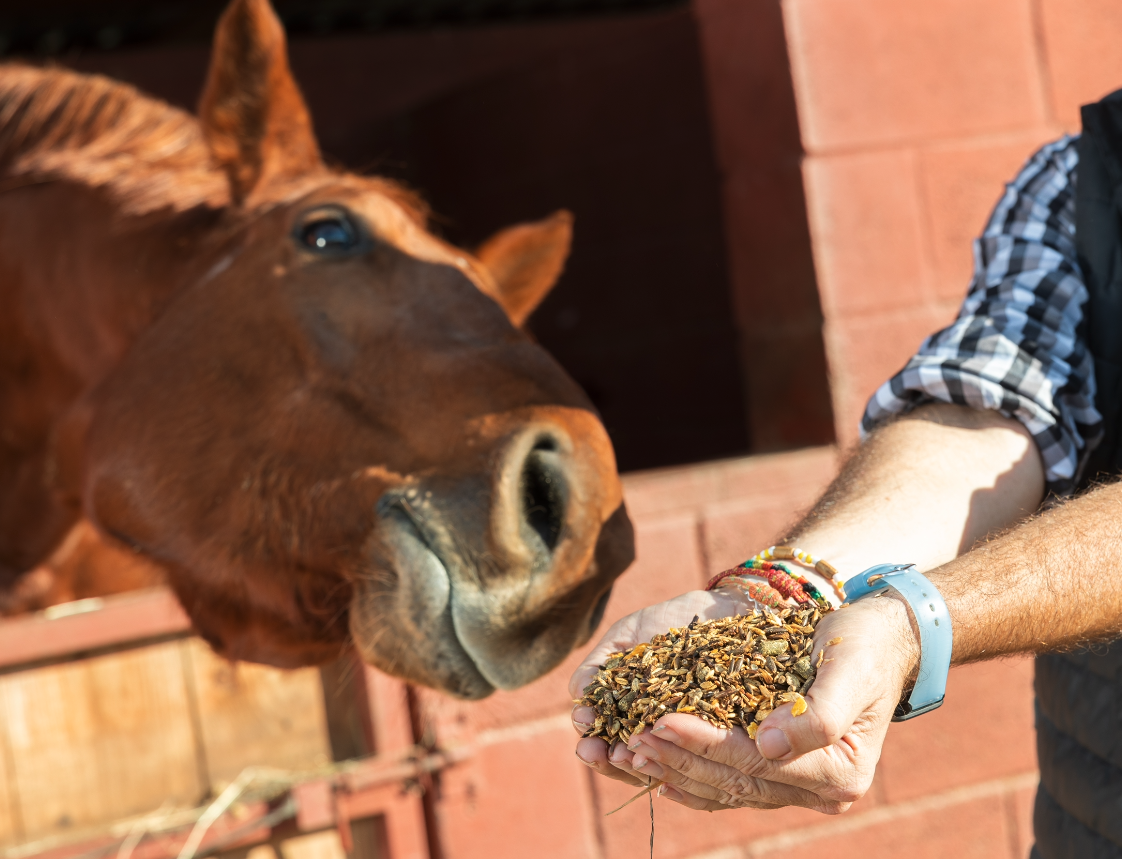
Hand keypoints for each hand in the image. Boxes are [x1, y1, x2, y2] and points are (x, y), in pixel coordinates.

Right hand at [569, 589, 750, 787]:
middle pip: (627, 760)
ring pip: (659, 762)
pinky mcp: (716, 728)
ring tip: (628, 752)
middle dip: (608, 760)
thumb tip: (577, 698)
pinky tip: (664, 743)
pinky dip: (679, 749)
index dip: (592, 746)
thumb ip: (597, 666)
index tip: (586, 736)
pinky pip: (697, 747)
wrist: (716, 607)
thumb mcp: (624, 638)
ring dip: (639, 763)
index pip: (604, 743)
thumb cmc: (664, 622)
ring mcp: (685, 732)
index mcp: (628, 715)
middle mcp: (655, 730)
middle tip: (599, 752)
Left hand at [572, 592, 918, 812]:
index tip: (660, 720)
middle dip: (677, 759)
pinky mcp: (779, 775)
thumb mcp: (850, 668)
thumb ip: (820, 713)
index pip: (755, 762)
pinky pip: (727, 785)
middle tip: (627, 738)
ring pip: (723, 788)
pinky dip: (689, 777)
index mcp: (838, 773)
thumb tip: (771, 746)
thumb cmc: (863, 645)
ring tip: (627, 750)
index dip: (704, 743)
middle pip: (733, 780)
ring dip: (673, 770)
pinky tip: (655, 769)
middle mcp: (819, 792)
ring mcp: (797, 788)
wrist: (879, 641)